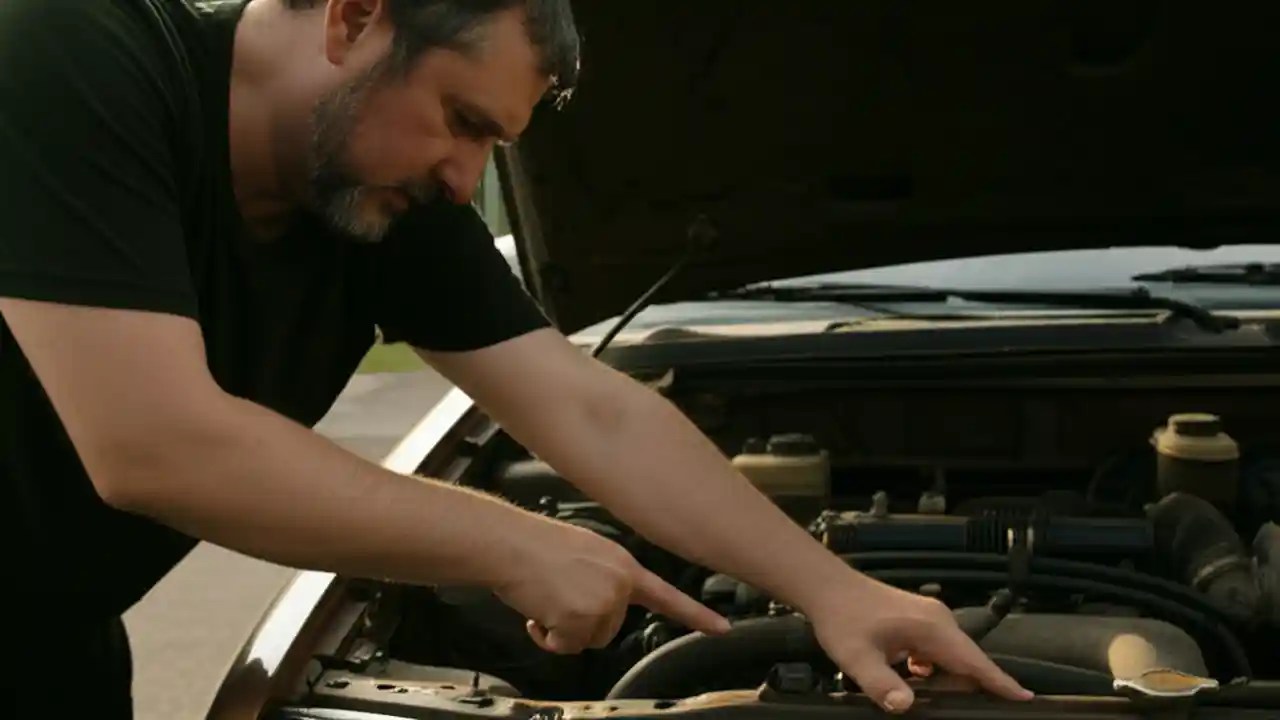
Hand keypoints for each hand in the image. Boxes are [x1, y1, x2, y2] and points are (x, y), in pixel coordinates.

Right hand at [495, 519, 729, 653]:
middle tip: (559, 597)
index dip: (696, 615)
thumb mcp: (588, 554)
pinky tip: (537, 612)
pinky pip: (565, 647)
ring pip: (588, 641)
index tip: (722, 629)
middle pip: (610, 629)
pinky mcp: (579, 620)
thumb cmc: (538, 546)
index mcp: (624, 566)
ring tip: (547, 599)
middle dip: (582, 623)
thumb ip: (606, 579)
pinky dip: (547, 637)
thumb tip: (601, 606)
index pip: (667, 595)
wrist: (510, 544)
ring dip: (564, 630)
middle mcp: (619, 585)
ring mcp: (601, 603)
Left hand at [808, 577, 1033, 713]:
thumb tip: (906, 707)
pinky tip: (909, 679)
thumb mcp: (857, 657)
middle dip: (964, 688)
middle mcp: (939, 620)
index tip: (1026, 699)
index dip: (1001, 682)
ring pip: (950, 658)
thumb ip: (882, 684)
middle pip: (966, 662)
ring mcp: (930, 618)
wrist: (826, 587)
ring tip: (923, 695)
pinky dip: (930, 669)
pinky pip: (936, 652)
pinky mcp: (918, 621)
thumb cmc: (842, 619)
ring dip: (942, 680)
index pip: (975, 661)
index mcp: (933, 628)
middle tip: (946, 705)